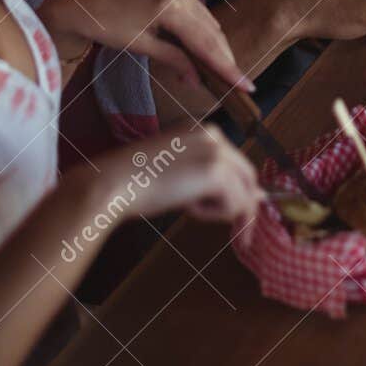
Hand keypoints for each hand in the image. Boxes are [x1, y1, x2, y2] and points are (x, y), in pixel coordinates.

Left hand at [74, 0, 252, 98]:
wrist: (84, 2)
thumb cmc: (107, 25)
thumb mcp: (141, 46)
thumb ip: (173, 60)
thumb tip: (195, 80)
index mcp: (170, 7)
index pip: (207, 44)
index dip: (228, 68)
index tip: (247, 86)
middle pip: (212, 32)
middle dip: (226, 59)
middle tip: (239, 83)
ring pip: (207, 21)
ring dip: (216, 46)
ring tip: (224, 71)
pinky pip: (196, 11)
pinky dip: (202, 31)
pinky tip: (205, 48)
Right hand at [120, 125, 261, 225]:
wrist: (114, 183)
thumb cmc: (136, 182)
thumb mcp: (179, 174)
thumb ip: (210, 180)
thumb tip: (251, 197)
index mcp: (203, 130)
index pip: (236, 163)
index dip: (238, 191)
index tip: (235, 212)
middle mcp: (215, 135)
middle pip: (248, 177)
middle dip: (243, 206)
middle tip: (238, 234)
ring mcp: (217, 152)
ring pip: (242, 195)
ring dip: (218, 211)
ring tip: (185, 205)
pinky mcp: (216, 173)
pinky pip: (234, 206)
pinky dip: (212, 215)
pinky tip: (186, 206)